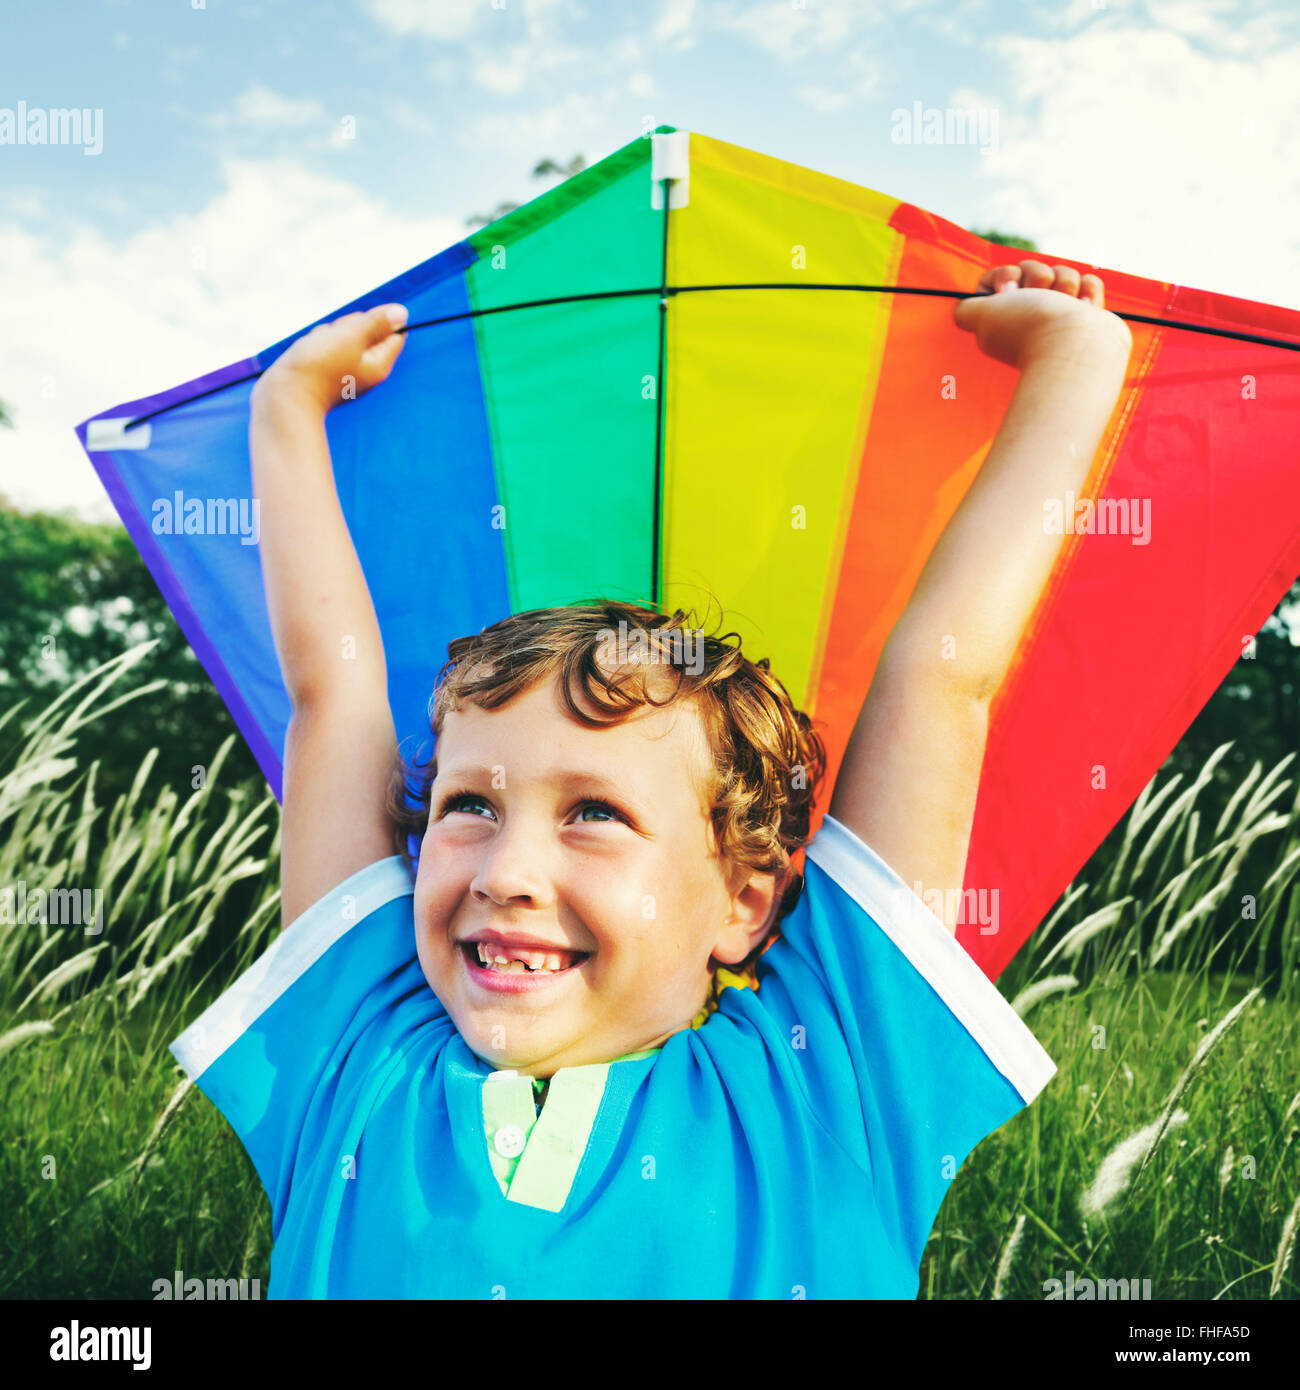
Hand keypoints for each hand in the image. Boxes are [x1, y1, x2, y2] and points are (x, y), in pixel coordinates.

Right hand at [256, 303, 408, 412]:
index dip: (376, 321)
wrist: (284, 397)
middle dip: (346, 327)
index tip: (357, 329)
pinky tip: (307, 354)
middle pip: (366, 330)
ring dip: (327, 334)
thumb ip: (376, 323)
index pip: (394, 333)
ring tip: (316, 349)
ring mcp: (345, 369)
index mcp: (379, 364)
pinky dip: (316, 343)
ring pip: (342, 334)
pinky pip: (325, 344)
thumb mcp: (351, 337)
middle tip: (333, 342)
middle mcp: (366, 369)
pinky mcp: (326, 369)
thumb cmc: (319, 366)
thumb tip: (402, 313)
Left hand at [953, 261, 1130, 369]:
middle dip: (1038, 277)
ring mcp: (1061, 314)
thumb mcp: (981, 316)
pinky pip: (1088, 281)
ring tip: (1064, 308)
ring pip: (1063, 272)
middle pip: (1034, 268)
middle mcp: (1032, 314)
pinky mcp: (1087, 314)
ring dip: (1065, 284)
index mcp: (1006, 314)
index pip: (1003, 275)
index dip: (1006, 276)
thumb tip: (967, 305)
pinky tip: (1083, 309)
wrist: (1075, 344)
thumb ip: (966, 310)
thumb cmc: (1028, 326)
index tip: (1008, 292)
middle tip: (1038, 299)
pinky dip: (1088, 292)